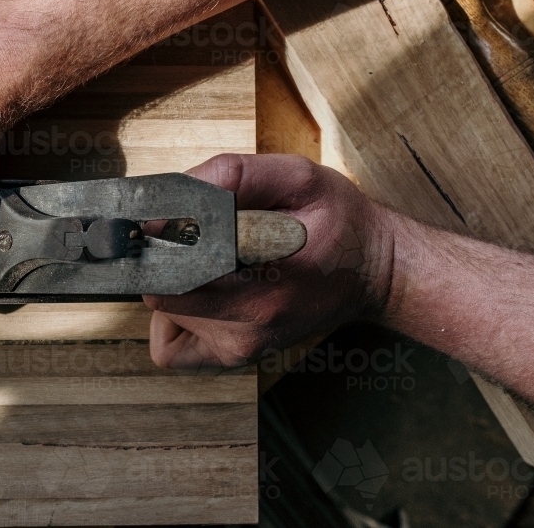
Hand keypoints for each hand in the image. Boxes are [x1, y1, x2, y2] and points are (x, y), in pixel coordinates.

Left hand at [144, 153, 397, 368]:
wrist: (374, 271)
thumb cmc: (338, 221)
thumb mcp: (298, 177)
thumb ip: (234, 176)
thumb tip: (174, 192)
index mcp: (267, 272)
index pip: (174, 262)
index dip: (160, 234)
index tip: (169, 217)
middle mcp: (251, 319)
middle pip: (160, 289)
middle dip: (166, 257)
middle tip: (193, 235)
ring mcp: (242, 345)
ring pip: (164, 313)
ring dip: (174, 283)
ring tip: (214, 261)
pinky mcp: (236, 357)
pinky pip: (172, 347)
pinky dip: (175, 321)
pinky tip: (203, 295)